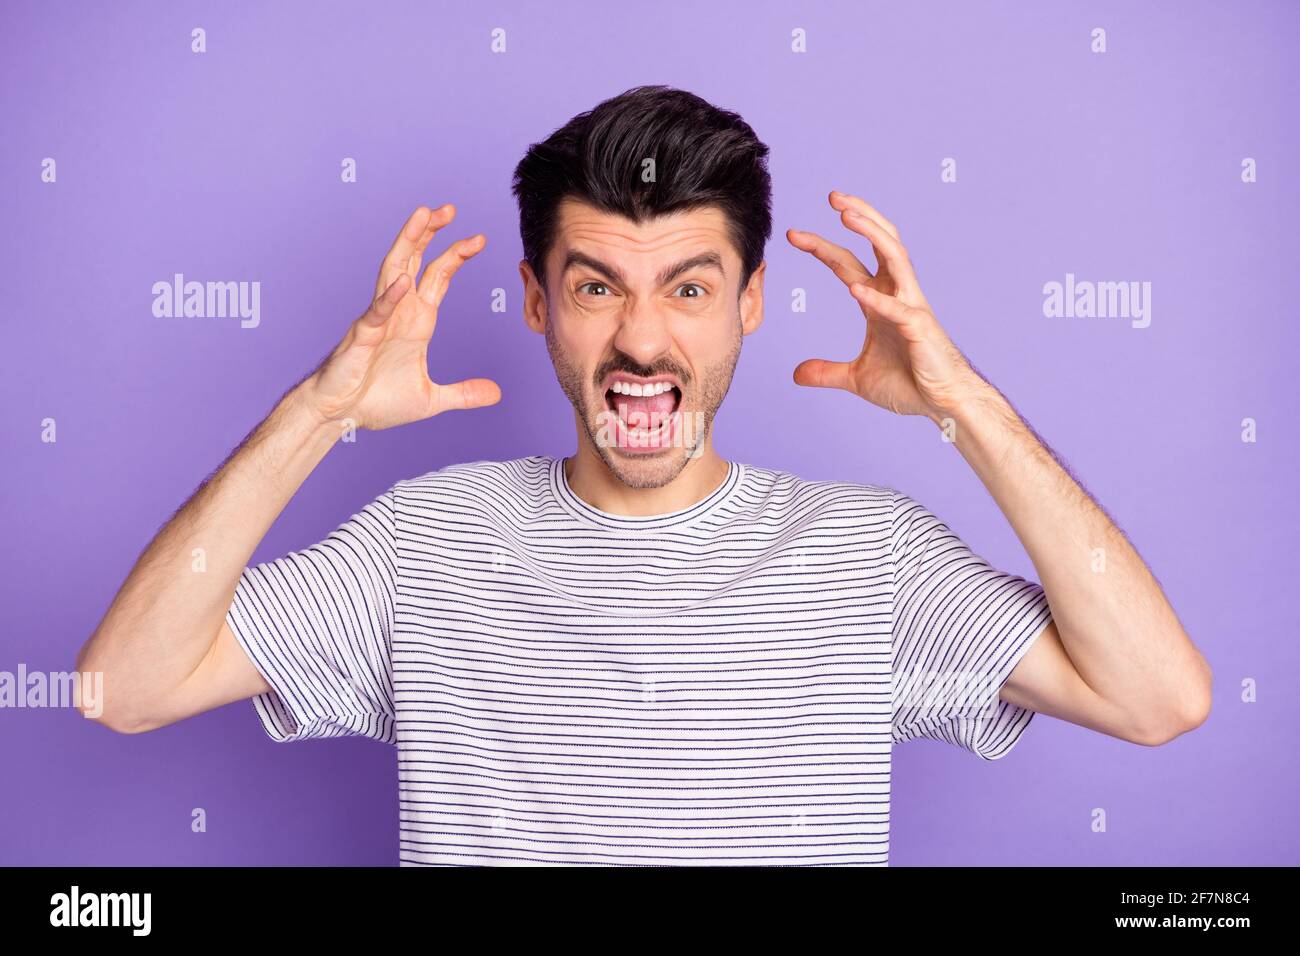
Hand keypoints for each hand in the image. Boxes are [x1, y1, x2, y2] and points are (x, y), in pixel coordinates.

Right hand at [304, 204, 501, 429]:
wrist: (342, 416)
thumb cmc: (377, 402)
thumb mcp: (431, 399)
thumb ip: (463, 393)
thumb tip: (495, 393)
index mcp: (416, 320)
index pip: (437, 277)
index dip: (456, 256)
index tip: (479, 239)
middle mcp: (398, 312)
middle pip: (414, 261)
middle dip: (431, 233)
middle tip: (450, 209)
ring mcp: (378, 320)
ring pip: (393, 272)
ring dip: (408, 244)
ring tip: (422, 217)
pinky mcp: (361, 337)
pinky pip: (377, 312)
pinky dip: (390, 297)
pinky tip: (404, 281)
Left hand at [787, 191, 979, 421]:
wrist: (943, 404)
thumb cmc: (909, 384)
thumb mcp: (856, 378)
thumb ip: (826, 372)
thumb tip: (796, 374)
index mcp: (879, 299)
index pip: (847, 263)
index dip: (822, 247)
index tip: (794, 235)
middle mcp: (897, 293)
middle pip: (878, 242)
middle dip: (857, 216)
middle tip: (831, 196)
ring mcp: (911, 306)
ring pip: (894, 257)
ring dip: (872, 233)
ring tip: (847, 215)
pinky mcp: (920, 328)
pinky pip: (897, 309)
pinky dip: (877, 298)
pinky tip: (856, 289)